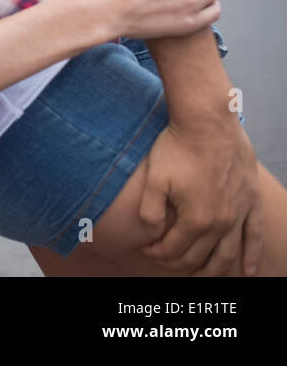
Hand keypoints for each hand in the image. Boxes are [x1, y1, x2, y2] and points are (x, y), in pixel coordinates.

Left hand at [137, 119, 263, 274]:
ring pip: (228, 253)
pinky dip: (251, 256)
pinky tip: (248, 271)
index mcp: (196, 220)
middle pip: (199, 255)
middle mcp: (221, 223)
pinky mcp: (251, 201)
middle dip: (178, 262)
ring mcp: (239, 213)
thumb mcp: (154, 179)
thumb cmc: (177, 147)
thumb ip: (150, 212)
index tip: (145, 249)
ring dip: (214, 270)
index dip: (157, 253)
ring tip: (201, 278)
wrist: (208, 122)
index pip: (173, 249)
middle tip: (165, 260)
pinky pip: (254, 236)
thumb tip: (152, 234)